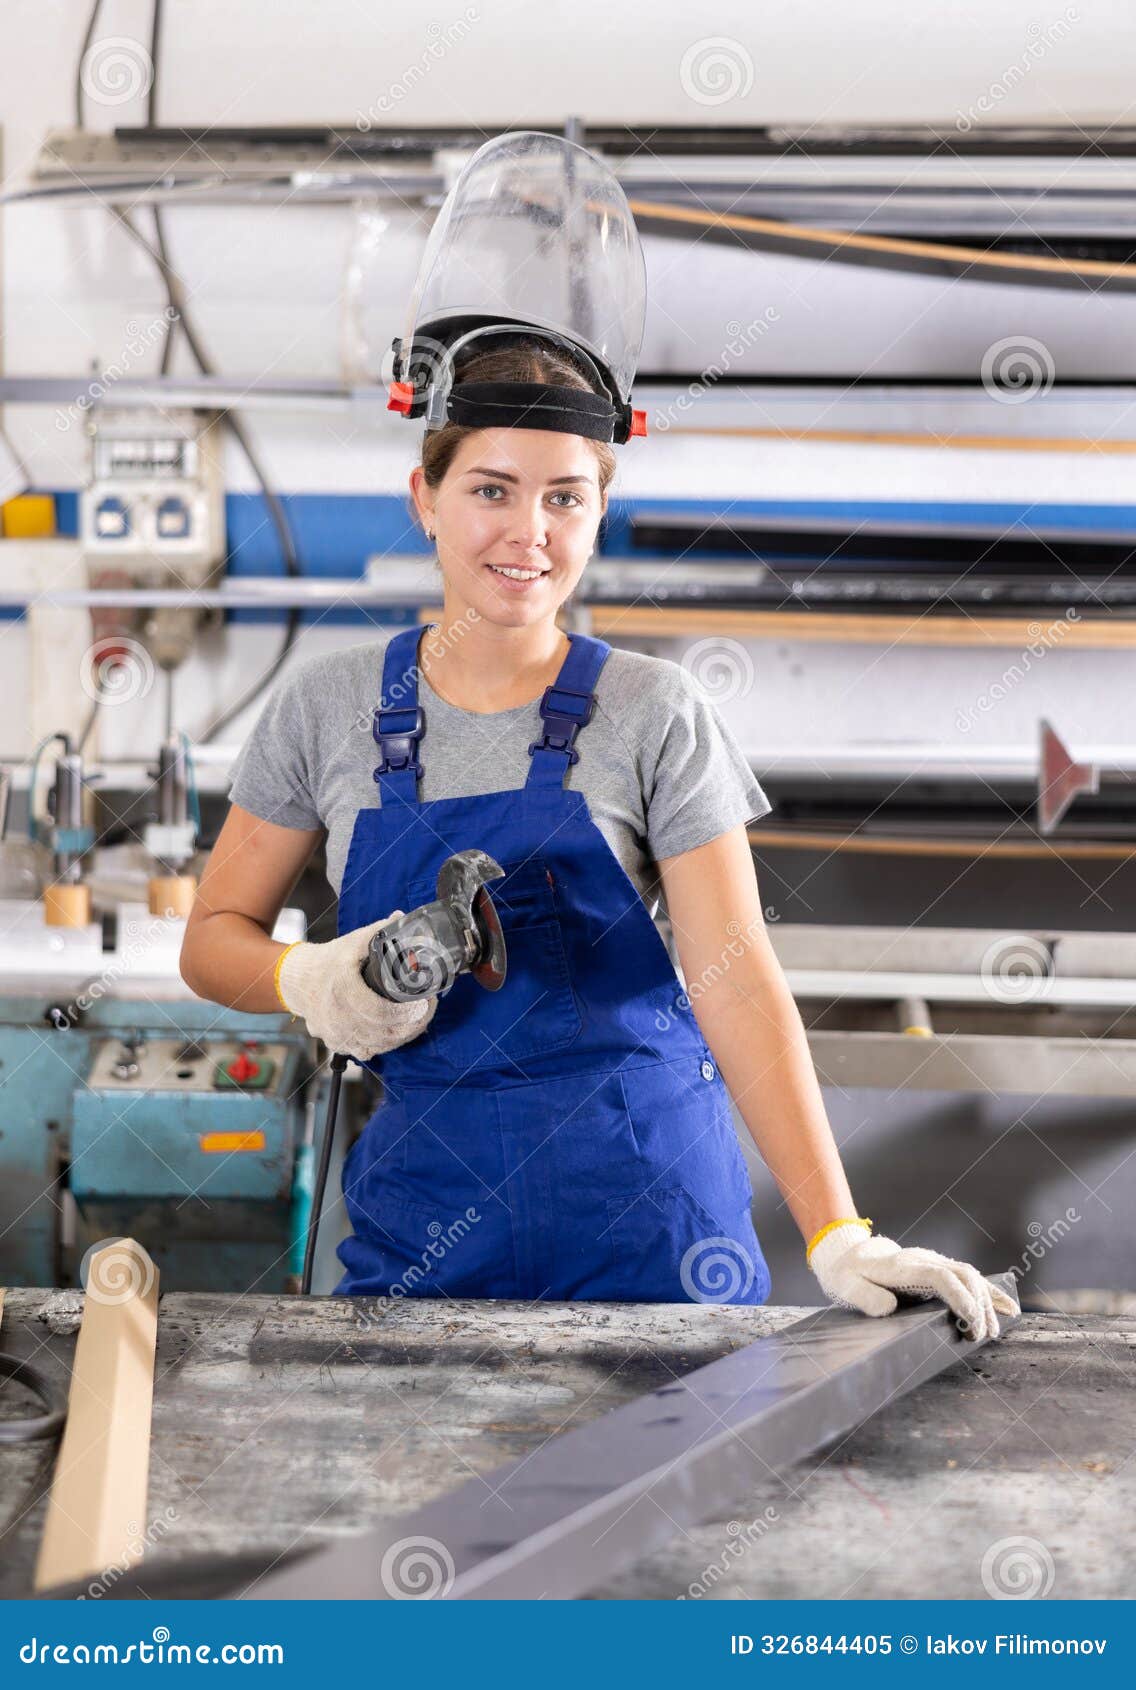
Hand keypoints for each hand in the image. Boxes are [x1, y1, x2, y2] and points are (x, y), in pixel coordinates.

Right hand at [276, 914, 436, 1060]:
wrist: (297, 981)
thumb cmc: (327, 962)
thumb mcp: (352, 942)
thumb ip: (378, 931)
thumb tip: (401, 918)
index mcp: (343, 989)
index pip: (381, 1012)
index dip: (408, 1013)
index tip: (425, 1004)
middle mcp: (338, 1016)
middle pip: (384, 1032)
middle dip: (413, 1024)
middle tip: (427, 1011)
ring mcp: (336, 1033)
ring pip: (378, 1046)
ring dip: (402, 1036)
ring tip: (418, 1021)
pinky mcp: (336, 1044)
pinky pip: (367, 1051)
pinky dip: (384, 1045)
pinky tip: (396, 1033)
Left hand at [808, 1223, 1018, 1340]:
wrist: (849, 1253)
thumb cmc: (848, 1274)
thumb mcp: (847, 1286)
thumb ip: (865, 1297)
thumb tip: (889, 1308)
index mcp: (904, 1266)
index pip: (941, 1277)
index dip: (960, 1298)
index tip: (971, 1322)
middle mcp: (924, 1260)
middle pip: (963, 1275)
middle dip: (978, 1305)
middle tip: (979, 1336)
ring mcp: (933, 1261)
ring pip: (970, 1275)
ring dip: (986, 1301)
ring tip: (994, 1331)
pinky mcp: (938, 1268)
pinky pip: (969, 1277)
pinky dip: (990, 1292)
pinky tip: (1008, 1308)